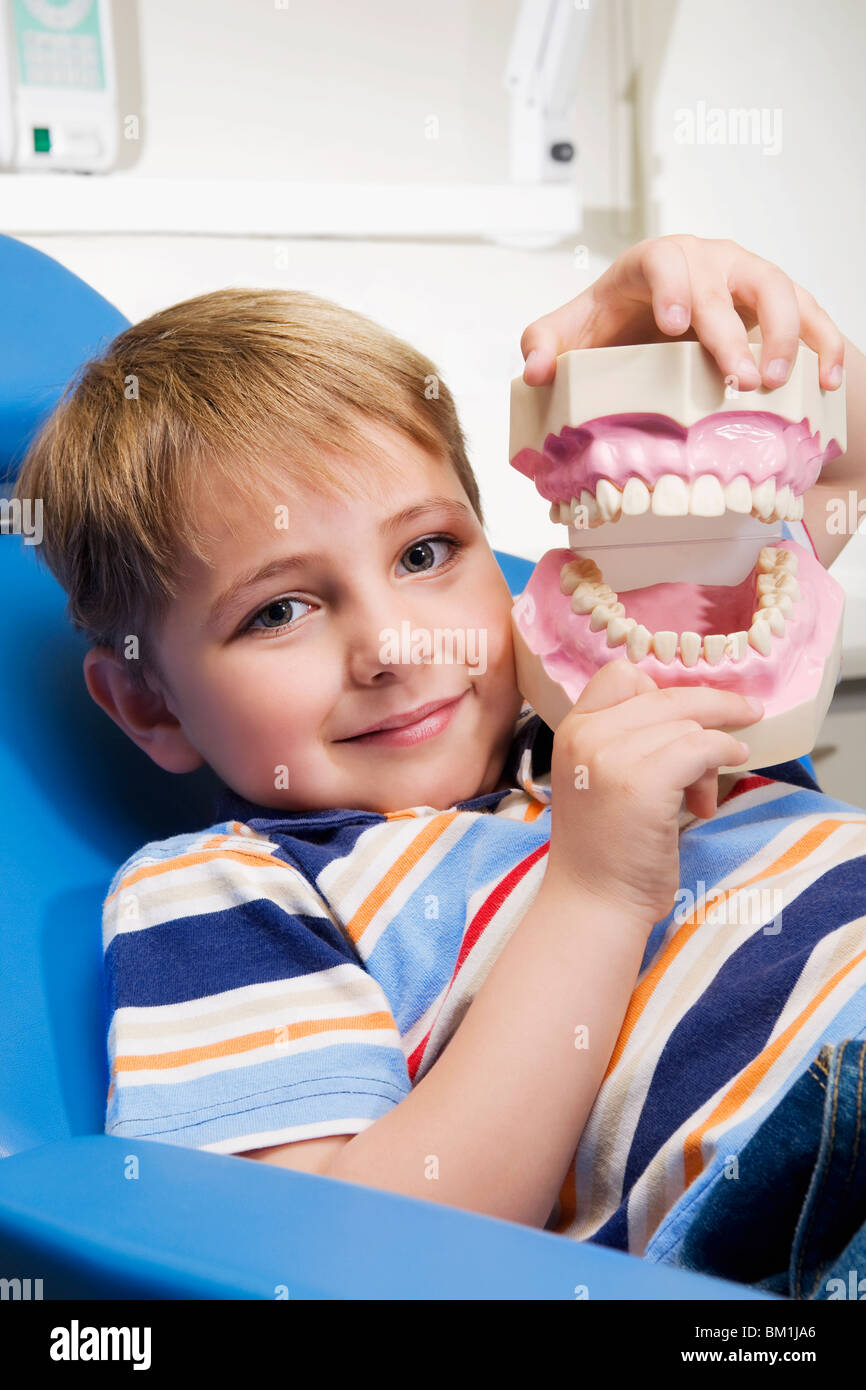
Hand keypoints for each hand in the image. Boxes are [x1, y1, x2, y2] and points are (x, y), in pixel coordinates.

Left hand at [520, 234, 844, 393]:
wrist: (655, 323)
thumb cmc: (616, 325)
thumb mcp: (574, 333)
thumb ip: (546, 344)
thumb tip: (534, 373)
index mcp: (654, 262)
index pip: (665, 260)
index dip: (674, 287)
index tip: (676, 326)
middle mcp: (707, 260)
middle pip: (728, 283)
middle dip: (734, 333)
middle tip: (737, 381)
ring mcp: (747, 276)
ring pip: (779, 289)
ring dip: (783, 336)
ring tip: (774, 383)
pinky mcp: (777, 301)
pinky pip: (810, 313)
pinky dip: (824, 344)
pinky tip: (827, 382)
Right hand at [546, 660, 762, 925]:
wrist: (593, 902)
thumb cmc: (605, 848)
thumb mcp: (598, 776)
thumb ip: (626, 740)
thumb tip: (695, 716)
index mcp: (572, 729)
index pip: (622, 675)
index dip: (662, 689)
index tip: (690, 712)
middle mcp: (586, 735)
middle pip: (666, 694)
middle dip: (714, 707)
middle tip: (748, 714)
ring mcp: (611, 757)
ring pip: (689, 723)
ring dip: (713, 751)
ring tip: (703, 795)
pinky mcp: (642, 783)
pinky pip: (702, 747)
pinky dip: (725, 754)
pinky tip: (726, 774)